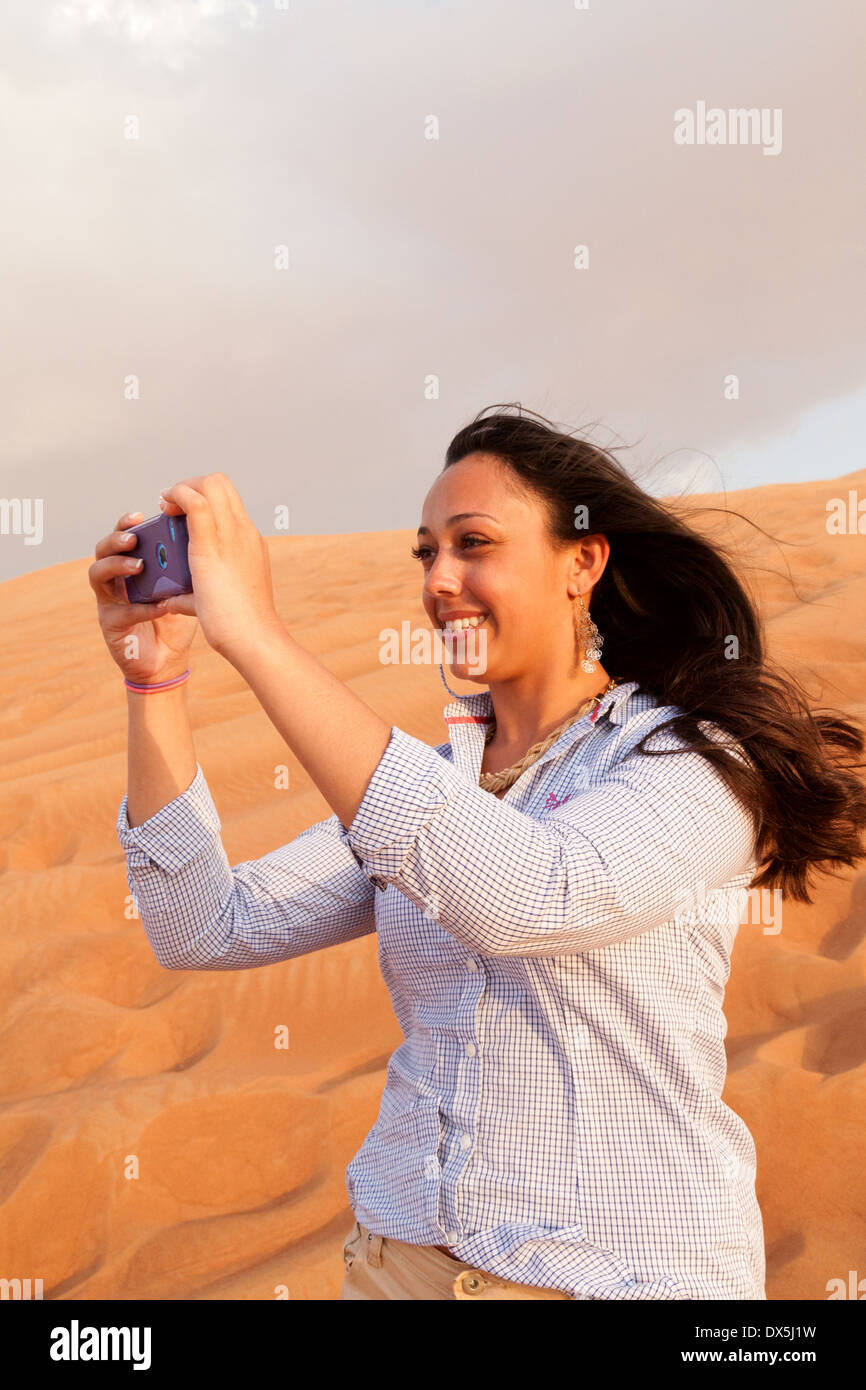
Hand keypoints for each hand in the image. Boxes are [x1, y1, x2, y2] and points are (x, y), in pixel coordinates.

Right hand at [89, 510, 198, 682]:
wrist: (168, 661)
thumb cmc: (175, 620)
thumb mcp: (183, 588)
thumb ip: (184, 567)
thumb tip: (200, 539)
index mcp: (131, 565)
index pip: (123, 537)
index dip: (126, 524)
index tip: (141, 515)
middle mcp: (115, 580)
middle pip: (102, 550)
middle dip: (116, 539)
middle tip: (134, 538)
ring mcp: (109, 601)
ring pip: (97, 575)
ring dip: (117, 566)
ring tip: (139, 566)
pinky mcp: (111, 625)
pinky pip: (122, 612)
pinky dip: (142, 607)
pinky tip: (161, 606)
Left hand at [156, 473, 281, 660]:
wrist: (252, 636)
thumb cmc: (239, 626)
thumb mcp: (218, 599)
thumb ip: (194, 594)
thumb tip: (171, 598)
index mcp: (249, 542)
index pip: (228, 500)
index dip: (203, 497)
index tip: (182, 511)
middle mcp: (243, 531)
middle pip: (220, 482)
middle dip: (191, 484)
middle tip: (171, 504)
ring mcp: (231, 535)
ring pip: (209, 484)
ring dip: (182, 487)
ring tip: (166, 505)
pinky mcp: (211, 545)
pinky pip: (194, 502)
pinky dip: (177, 496)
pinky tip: (164, 509)